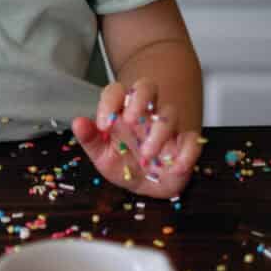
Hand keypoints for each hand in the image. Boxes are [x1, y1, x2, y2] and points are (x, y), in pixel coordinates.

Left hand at [70, 80, 200, 198]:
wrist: (148, 184)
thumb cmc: (123, 163)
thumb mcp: (102, 155)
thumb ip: (90, 139)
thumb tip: (78, 122)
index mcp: (122, 112)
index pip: (116, 91)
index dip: (110, 101)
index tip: (103, 124)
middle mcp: (146, 114)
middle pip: (147, 87)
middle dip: (139, 99)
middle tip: (129, 121)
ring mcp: (167, 127)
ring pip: (169, 113)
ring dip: (158, 132)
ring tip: (146, 154)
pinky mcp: (185, 144)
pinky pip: (193, 139)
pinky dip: (187, 152)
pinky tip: (175, 166)